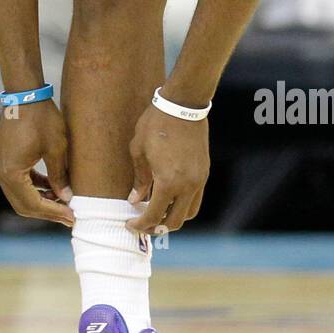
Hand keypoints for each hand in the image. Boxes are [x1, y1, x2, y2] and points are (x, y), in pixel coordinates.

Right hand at [0, 98, 73, 225]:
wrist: (25, 94)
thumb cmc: (42, 118)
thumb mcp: (57, 149)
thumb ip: (60, 176)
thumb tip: (67, 198)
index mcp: (11, 172)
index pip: (33, 204)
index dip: (54, 213)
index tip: (73, 217)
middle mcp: (0, 172)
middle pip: (22, 205)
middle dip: (46, 212)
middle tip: (69, 216)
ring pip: (19, 196)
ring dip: (40, 201)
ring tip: (63, 203)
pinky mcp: (3, 159)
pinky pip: (17, 182)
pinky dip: (33, 189)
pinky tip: (51, 188)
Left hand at [127, 101, 209, 234]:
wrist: (183, 105)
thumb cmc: (156, 124)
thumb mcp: (139, 150)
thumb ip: (139, 179)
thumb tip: (135, 200)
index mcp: (168, 182)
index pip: (154, 215)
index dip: (140, 224)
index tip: (129, 224)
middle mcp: (187, 186)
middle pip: (174, 221)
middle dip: (156, 228)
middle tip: (142, 224)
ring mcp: (199, 180)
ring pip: (189, 213)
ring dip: (173, 219)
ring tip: (157, 215)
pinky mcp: (204, 173)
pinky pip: (196, 199)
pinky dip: (183, 206)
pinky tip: (169, 199)